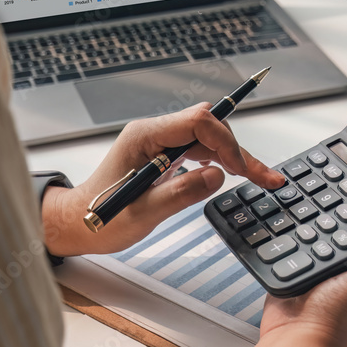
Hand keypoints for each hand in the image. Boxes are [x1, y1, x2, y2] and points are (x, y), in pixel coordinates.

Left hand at [41, 103, 284, 256]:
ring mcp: (161, 144)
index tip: (241, 171)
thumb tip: (218, 175)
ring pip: (210, 140)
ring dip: (237, 158)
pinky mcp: (166, 157)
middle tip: (266, 178)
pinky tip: (240, 176)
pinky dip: (223, 163)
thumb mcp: (142, 213)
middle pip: (209, 128)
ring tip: (265, 178)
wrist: (80, 224)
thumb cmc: (101, 219)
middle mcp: (155, 134)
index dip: (225, 142)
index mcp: (145, 136)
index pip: (197, 121)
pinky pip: (202, 152)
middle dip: (239, 151)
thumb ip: (180, 193)